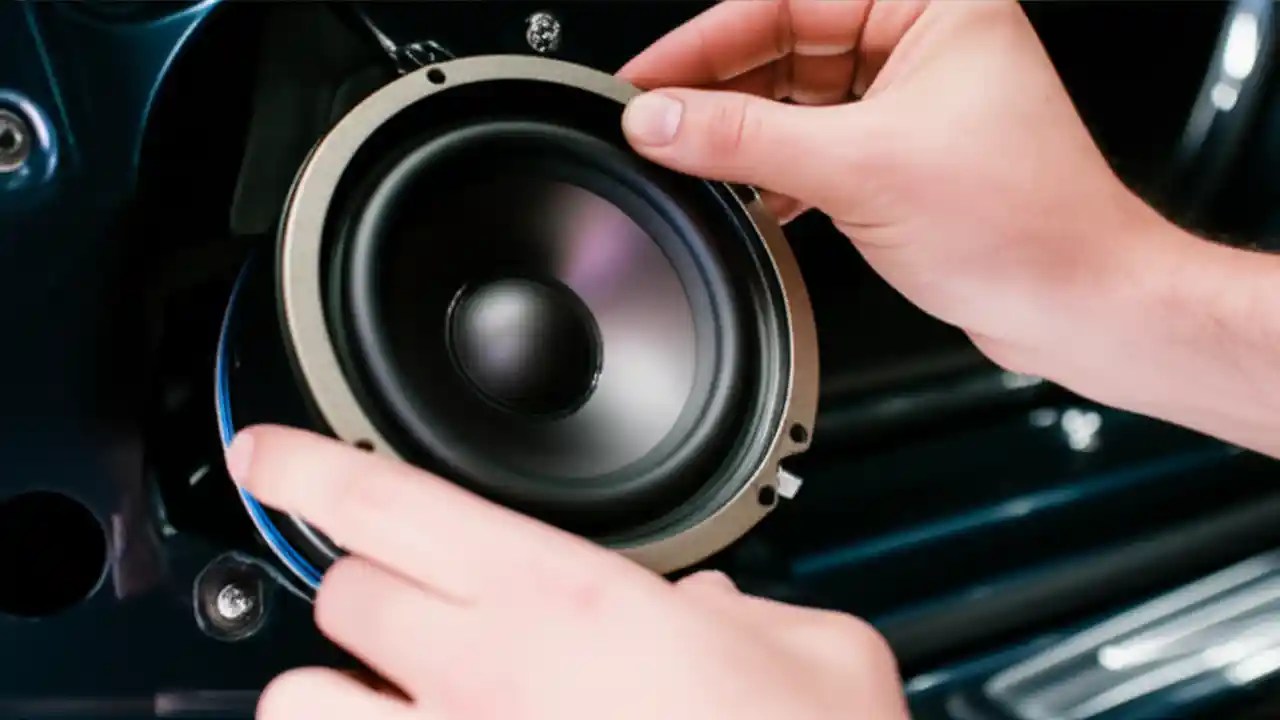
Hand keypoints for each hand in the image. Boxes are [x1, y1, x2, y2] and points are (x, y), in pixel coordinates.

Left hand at [228, 426, 909, 719]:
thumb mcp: (817, 653)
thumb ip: (746, 611)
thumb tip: (705, 611)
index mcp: (571, 602)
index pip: (391, 501)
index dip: (310, 462)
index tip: (268, 450)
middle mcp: (490, 681)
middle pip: (345, 591)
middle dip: (366, 581)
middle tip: (413, 593)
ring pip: (304, 704)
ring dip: (335, 688)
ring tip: (388, 693)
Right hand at [618, 0, 1279, 457]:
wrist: (1077, 303)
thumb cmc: (1026, 224)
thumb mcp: (860, 168)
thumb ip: (746, 139)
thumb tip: (663, 119)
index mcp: (934, 3)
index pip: (784, 2)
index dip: (702, 43)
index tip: (644, 80)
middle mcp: (926, 39)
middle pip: (785, 45)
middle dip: (719, 90)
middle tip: (656, 126)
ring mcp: (915, 96)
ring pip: (797, 98)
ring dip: (747, 135)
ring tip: (691, 162)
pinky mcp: (905, 151)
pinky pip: (817, 141)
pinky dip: (778, 169)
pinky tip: (748, 194)